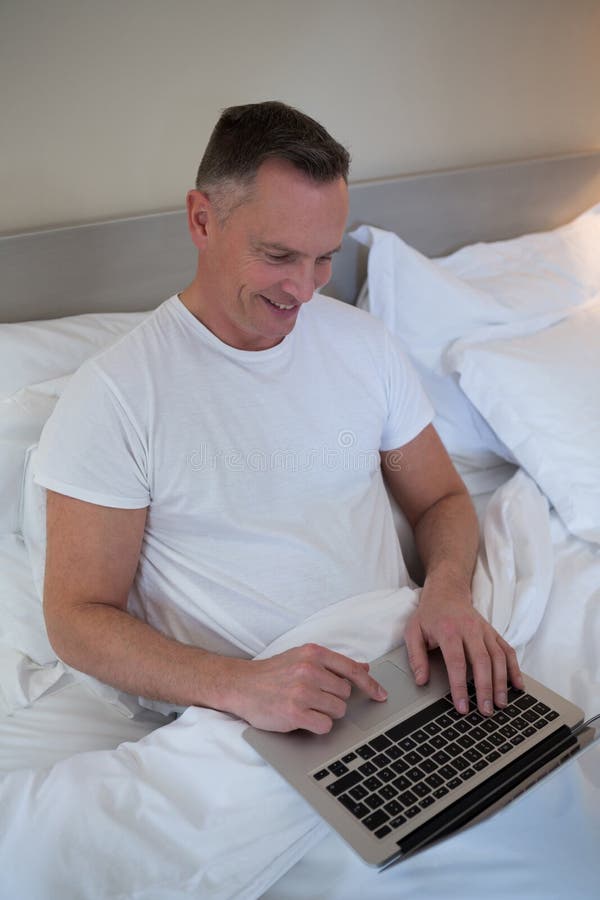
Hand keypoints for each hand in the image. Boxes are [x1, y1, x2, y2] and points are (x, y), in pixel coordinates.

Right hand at [228, 643, 387, 733]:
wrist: (240, 685)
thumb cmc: (272, 673)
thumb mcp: (301, 658)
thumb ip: (331, 663)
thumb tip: (363, 668)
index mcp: (313, 653)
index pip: (352, 669)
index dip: (370, 685)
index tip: (381, 695)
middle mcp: (309, 670)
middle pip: (345, 694)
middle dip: (334, 699)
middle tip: (314, 697)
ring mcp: (302, 692)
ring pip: (337, 710)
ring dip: (326, 713)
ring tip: (306, 706)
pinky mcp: (294, 713)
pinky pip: (325, 725)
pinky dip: (317, 725)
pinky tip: (302, 718)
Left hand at [404, 582, 523, 716]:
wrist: (447, 592)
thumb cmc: (429, 614)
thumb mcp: (413, 631)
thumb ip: (416, 656)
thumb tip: (421, 681)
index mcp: (448, 630)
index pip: (456, 662)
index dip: (460, 686)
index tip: (462, 706)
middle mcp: (470, 630)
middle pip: (481, 661)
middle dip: (485, 688)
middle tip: (486, 711)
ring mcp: (484, 631)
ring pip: (498, 657)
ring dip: (502, 682)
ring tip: (501, 704)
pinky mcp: (494, 633)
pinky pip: (508, 651)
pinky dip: (514, 669)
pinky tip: (517, 686)